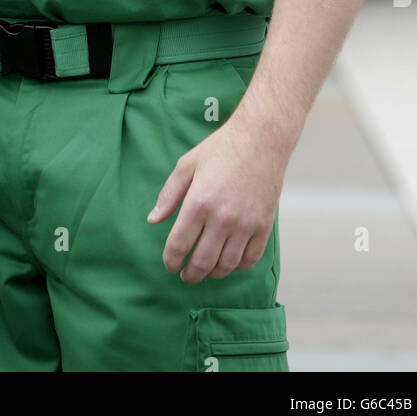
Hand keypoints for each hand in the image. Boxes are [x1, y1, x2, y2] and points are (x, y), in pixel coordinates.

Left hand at [146, 115, 288, 282]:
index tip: (169, 265)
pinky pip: (250, 259)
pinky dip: (237, 266)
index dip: (171, 261)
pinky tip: (229, 261)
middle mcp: (222, 218)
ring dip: (213, 273)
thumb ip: (168, 195)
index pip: (179, 245)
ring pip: (226, 265)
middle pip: (202, 261)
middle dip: (190, 274)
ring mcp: (245, 224)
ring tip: (206, 270)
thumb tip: (153, 220)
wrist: (261, 139)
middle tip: (185, 276)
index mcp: (199, 202)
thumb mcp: (187, 164)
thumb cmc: (221, 149)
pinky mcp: (263, 226)